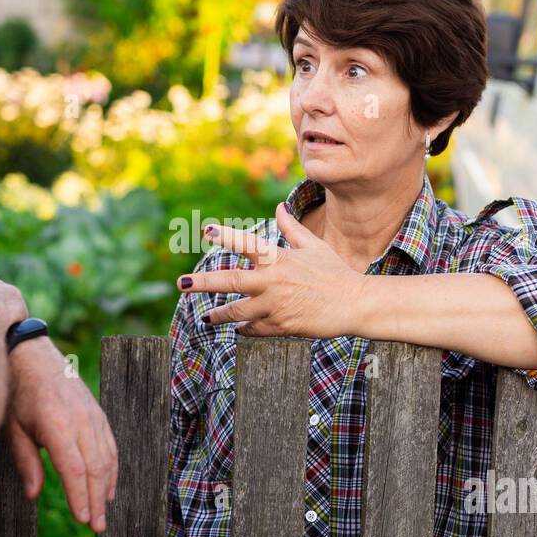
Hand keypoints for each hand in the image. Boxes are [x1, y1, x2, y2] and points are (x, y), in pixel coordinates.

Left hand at [5, 338, 117, 531]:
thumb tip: (34, 494)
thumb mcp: (13, 428)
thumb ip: (26, 462)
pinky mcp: (98, 413)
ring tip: (103, 513)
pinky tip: (108, 487)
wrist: (32, 355)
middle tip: (97, 528)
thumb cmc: (17, 392)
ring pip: (107, 458)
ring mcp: (93, 415)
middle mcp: (81, 421)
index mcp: (57, 425)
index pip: (74, 470)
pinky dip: (113, 468)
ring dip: (106, 488)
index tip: (83, 520)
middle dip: (97, 500)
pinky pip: (111, 445)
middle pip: (96, 468)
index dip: (80, 497)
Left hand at [176, 202, 365, 337]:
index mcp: (280, 258)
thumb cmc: (334, 272)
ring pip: (237, 311)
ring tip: (207, 317)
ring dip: (219, 314)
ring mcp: (276, 305)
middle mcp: (274, 281)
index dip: (226, 236)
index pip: (248, 244)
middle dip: (202, 282)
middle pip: (230, 280)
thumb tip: (278, 208)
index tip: (206, 230)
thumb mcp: (314, 246)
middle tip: (181, 283)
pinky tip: (239, 328)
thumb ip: (291, 228)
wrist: (355, 304)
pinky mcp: (282, 325)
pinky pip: (254, 328)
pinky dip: (245, 328)